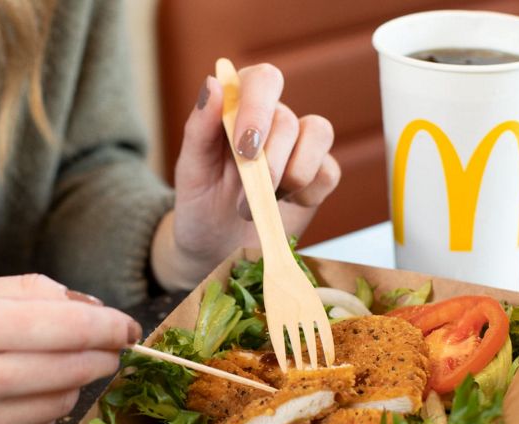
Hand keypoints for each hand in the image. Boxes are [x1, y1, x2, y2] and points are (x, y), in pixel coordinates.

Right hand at [0, 274, 138, 423]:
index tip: (126, 327)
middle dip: (100, 356)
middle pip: (73, 369)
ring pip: (60, 404)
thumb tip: (94, 310)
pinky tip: (14, 397)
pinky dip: (40, 414)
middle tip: (104, 347)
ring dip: (67, 384)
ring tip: (39, 368)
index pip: (67, 329)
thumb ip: (30, 293)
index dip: (110, 328)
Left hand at [151, 63, 341, 289]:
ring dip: (289, 179)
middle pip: (288, 119)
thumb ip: (199, 127)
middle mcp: (273, 119)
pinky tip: (284, 207)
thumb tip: (214, 83)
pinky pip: (328, 172)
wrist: (215, 249)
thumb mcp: (190, 170)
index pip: (263, 80)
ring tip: (257, 207)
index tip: (244, 149)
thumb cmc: (201, 204)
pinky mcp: (318, 175)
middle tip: (241, 201)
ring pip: (318, 136)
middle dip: (267, 165)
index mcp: (240, 107)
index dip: (258, 109)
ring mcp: (299, 146)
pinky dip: (307, 194)